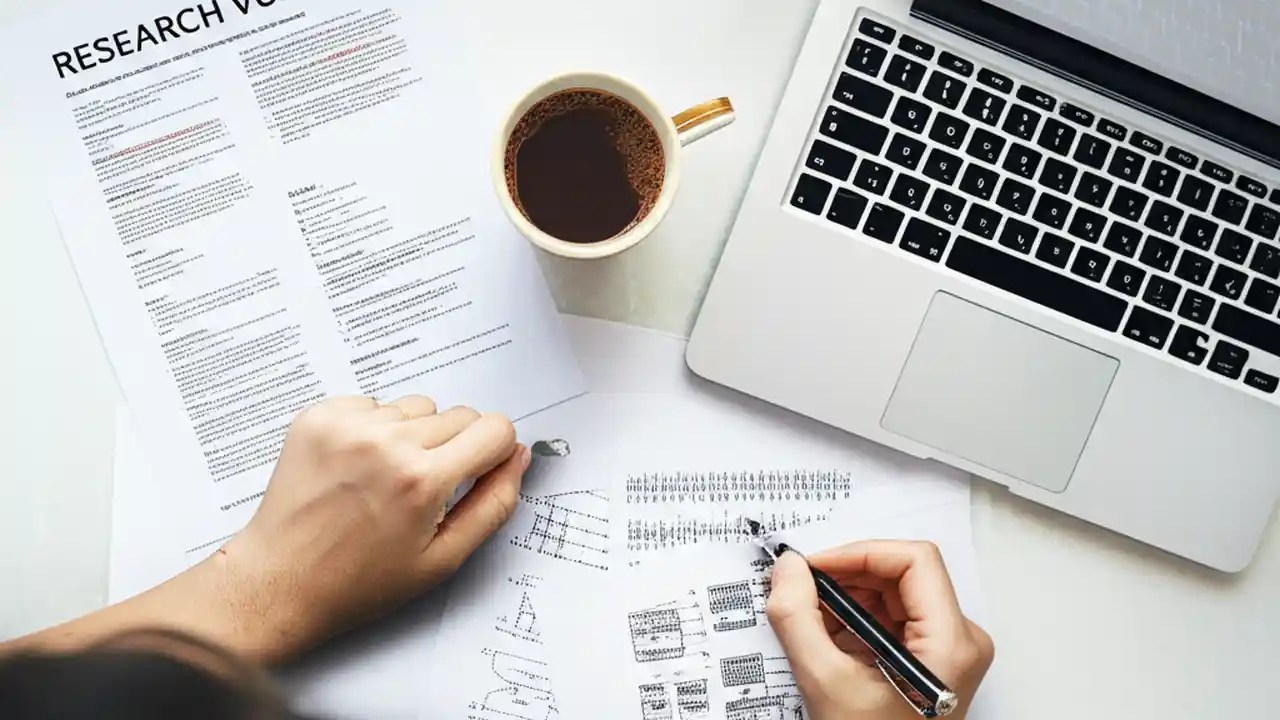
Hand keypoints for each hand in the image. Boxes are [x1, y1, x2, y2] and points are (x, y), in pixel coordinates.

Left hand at [218, 395, 527, 659]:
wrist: (279, 582)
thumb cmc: (358, 582)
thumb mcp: (443, 559)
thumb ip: (493, 504)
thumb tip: (516, 457)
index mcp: (422, 480)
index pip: (494, 428)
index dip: (494, 451)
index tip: (477, 472)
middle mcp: (386, 443)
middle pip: (459, 415)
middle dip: (455, 448)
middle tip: (424, 490)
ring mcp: (347, 425)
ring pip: (417, 407)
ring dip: (414, 436)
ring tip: (386, 479)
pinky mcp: (318, 418)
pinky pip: (374, 404)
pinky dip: (375, 429)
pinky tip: (358, 468)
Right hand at [766, 541, 993, 719]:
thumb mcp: (825, 683)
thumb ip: (798, 618)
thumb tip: (788, 569)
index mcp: (951, 644)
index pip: (914, 561)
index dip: (860, 554)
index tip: (818, 566)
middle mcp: (960, 641)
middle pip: (904, 574)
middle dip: (848, 577)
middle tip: (804, 589)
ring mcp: (949, 650)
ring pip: (896, 593)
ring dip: (849, 598)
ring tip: (812, 620)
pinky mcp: (932, 658)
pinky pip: (894, 617)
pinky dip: (856, 619)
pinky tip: (828, 640)